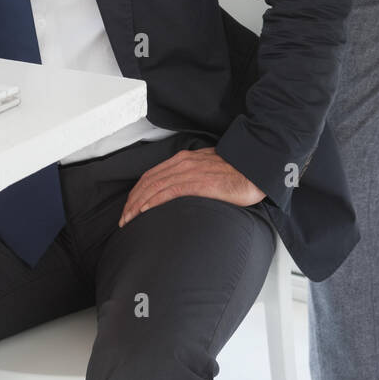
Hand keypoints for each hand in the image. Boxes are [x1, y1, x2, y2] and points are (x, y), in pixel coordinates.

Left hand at [119, 147, 264, 226]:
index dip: (137, 192)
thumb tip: (184, 192)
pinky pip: (169, 192)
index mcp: (184, 159)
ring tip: (129, 220)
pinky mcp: (198, 183)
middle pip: (148, 182)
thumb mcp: (209, 169)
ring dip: (137, 205)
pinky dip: (153, 202)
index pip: (152, 175)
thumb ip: (194, 177)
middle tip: (124, 219)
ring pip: (154, 187)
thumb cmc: (236, 171)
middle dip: (132, 201)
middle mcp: (182, 163)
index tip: (130, 207)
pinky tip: (145, 212)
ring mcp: (189, 172)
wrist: (254, 168)